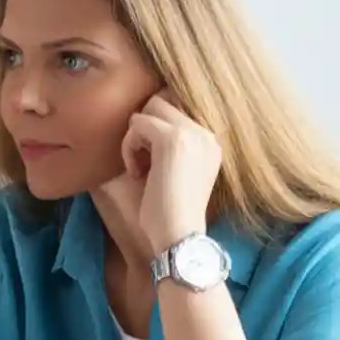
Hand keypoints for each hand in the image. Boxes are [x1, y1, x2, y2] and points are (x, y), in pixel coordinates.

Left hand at [121, 90, 222, 253]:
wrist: (179, 236)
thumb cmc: (170, 217)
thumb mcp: (174, 175)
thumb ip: (167, 149)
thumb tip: (138, 121)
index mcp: (210, 142)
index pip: (175, 111)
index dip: (153, 131)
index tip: (149, 162)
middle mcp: (206, 133)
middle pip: (161, 103)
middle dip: (143, 129)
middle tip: (140, 163)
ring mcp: (191, 133)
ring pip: (150, 109)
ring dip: (135, 138)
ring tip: (138, 170)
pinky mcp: (172, 139)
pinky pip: (138, 124)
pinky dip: (129, 147)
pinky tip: (136, 173)